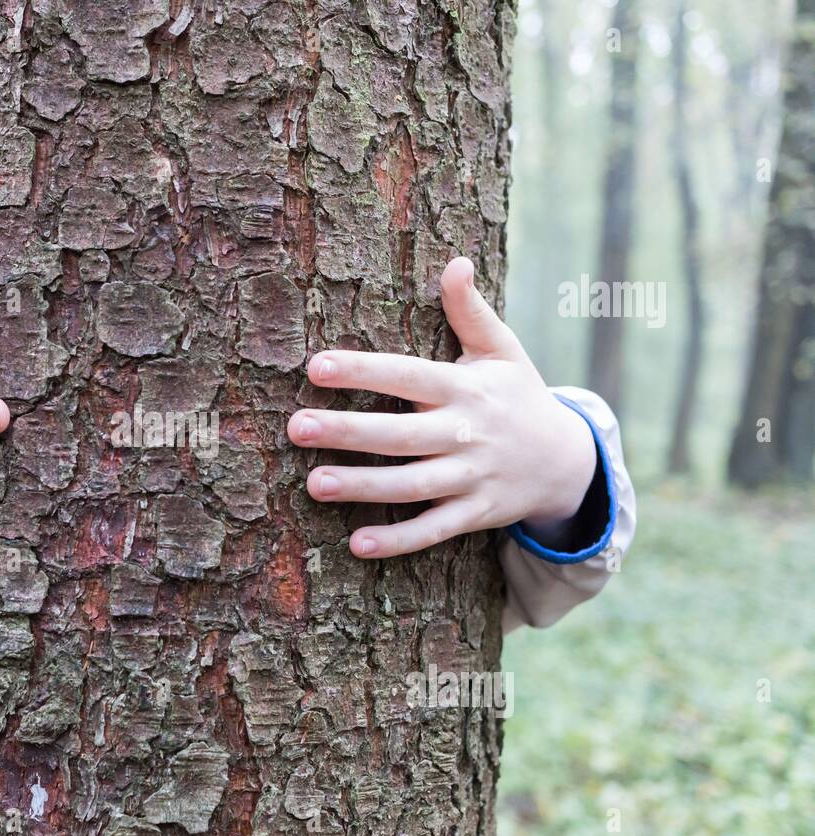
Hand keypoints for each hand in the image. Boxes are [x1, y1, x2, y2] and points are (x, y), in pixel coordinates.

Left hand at [288, 256, 595, 558]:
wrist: (569, 461)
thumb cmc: (519, 396)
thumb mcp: (503, 351)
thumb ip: (471, 312)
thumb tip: (455, 262)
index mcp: (466, 388)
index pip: (408, 376)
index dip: (364, 371)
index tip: (316, 366)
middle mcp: (466, 433)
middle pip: (400, 434)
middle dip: (348, 431)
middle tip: (295, 428)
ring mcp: (472, 477)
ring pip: (411, 486)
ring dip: (362, 487)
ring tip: (313, 484)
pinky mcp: (475, 514)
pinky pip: (434, 530)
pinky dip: (399, 540)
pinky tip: (356, 544)